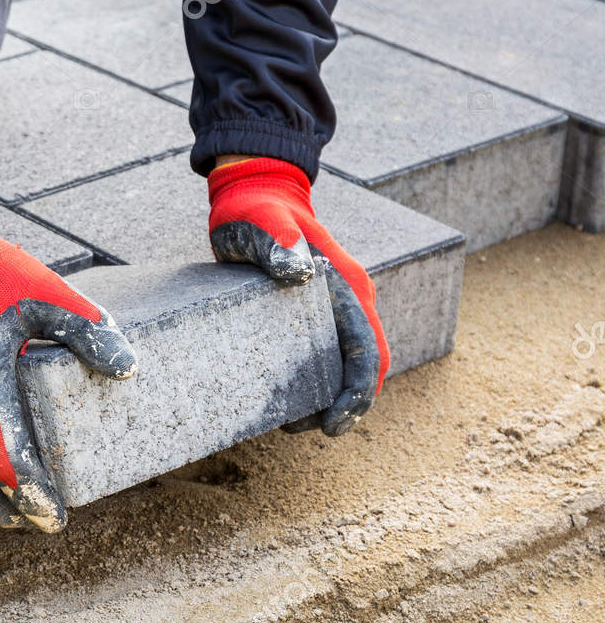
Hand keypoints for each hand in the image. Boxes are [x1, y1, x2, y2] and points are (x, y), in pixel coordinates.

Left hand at [208, 156, 388, 435]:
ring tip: (292, 421)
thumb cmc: (256, 210)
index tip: (333, 424)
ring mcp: (337, 306)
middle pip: (365, 363)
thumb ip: (276, 242)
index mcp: (348, 287)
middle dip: (347, 404)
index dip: (357, 392)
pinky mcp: (316, 310)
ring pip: (347, 361)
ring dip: (330, 394)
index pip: (368, 350)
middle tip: (312, 429)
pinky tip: (286, 396)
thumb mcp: (261, 224)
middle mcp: (352, 300)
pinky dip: (316, 378)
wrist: (255, 192)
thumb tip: (296, 273)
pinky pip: (328, 351)